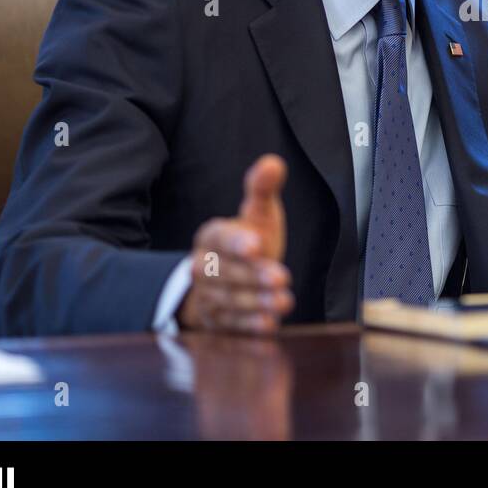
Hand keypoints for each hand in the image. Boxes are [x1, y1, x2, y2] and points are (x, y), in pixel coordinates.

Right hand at [176, 154, 294, 333]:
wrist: (228, 279)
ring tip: (284, 302)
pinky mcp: (216, 321)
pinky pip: (231, 325)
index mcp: (211, 236)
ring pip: (229, 300)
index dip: (237, 242)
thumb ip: (262, 190)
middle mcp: (203, 266)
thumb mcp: (257, 215)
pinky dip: (249, 326)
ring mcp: (207, 296)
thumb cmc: (248, 241)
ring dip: (256, 302)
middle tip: (281, 277)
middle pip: (226, 272)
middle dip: (254, 276)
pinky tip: (268, 325)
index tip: (256, 244)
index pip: (221, 238)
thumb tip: (272, 162)